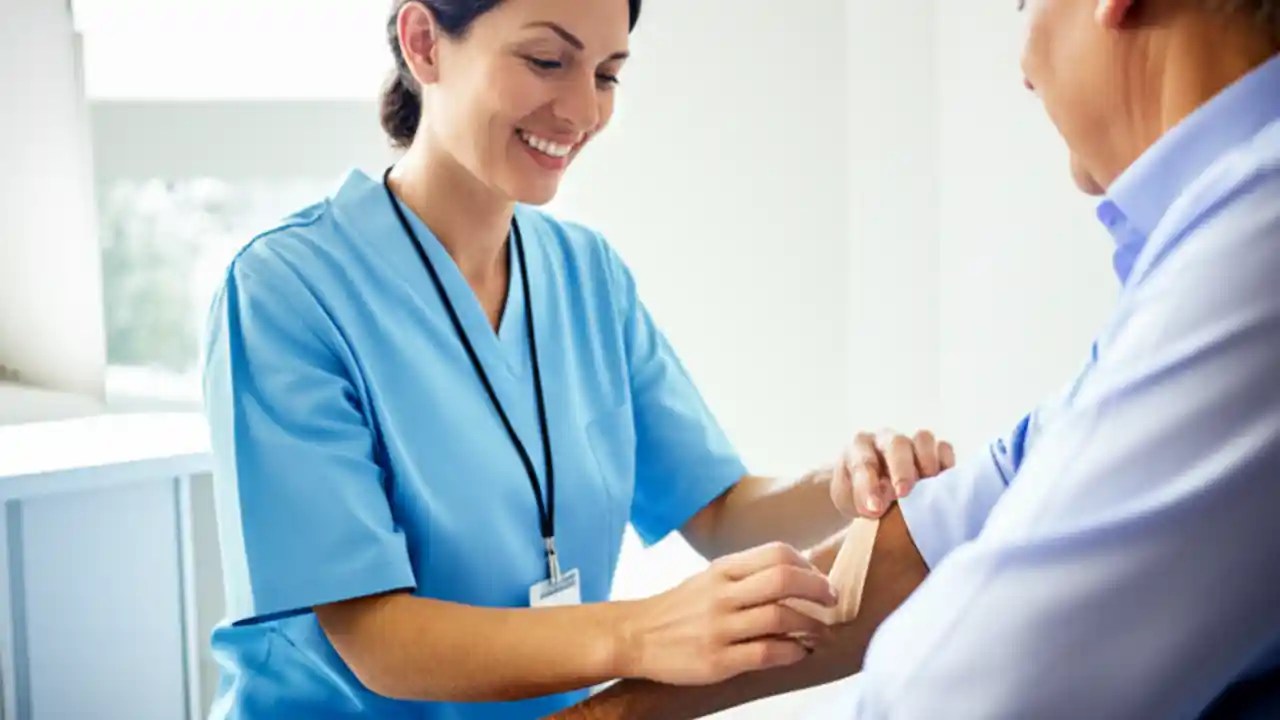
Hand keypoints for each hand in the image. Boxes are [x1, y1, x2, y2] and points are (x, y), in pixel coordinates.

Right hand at [616, 542, 837, 685]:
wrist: (636, 635)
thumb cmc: (680, 607)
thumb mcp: (710, 579)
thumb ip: (747, 575)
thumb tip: (798, 574)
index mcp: (723, 570)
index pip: (777, 553)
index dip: (808, 565)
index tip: (819, 579)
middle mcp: (722, 594)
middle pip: (784, 579)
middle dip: (819, 590)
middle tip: (831, 601)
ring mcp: (720, 628)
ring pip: (781, 617)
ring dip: (812, 626)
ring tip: (822, 633)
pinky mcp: (717, 660)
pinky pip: (767, 653)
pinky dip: (793, 652)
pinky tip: (800, 652)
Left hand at [830, 429, 954, 517]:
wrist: (867, 492)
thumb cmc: (856, 495)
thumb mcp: (850, 500)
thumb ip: (861, 501)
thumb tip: (878, 506)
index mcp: (858, 449)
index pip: (863, 462)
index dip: (869, 486)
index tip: (874, 507)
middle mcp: (884, 440)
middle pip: (896, 444)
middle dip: (901, 470)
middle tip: (903, 494)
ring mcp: (910, 444)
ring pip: (923, 439)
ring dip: (927, 462)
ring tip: (928, 486)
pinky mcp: (932, 452)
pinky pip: (944, 449)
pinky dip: (946, 464)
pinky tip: (944, 484)